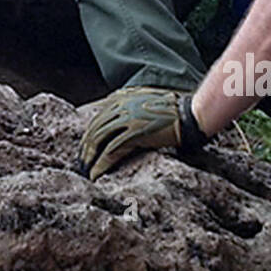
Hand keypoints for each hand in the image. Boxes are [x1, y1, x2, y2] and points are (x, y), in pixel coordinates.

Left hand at [78, 87, 197, 179]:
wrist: (189, 114)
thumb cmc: (173, 110)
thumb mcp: (146, 99)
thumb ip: (130, 104)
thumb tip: (118, 117)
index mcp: (122, 97)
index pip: (98, 117)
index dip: (89, 134)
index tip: (85, 147)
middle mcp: (121, 106)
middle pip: (95, 128)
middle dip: (85, 147)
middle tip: (81, 161)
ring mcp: (128, 119)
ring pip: (99, 139)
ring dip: (89, 157)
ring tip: (86, 170)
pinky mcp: (135, 133)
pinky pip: (111, 150)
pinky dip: (100, 164)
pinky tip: (96, 173)